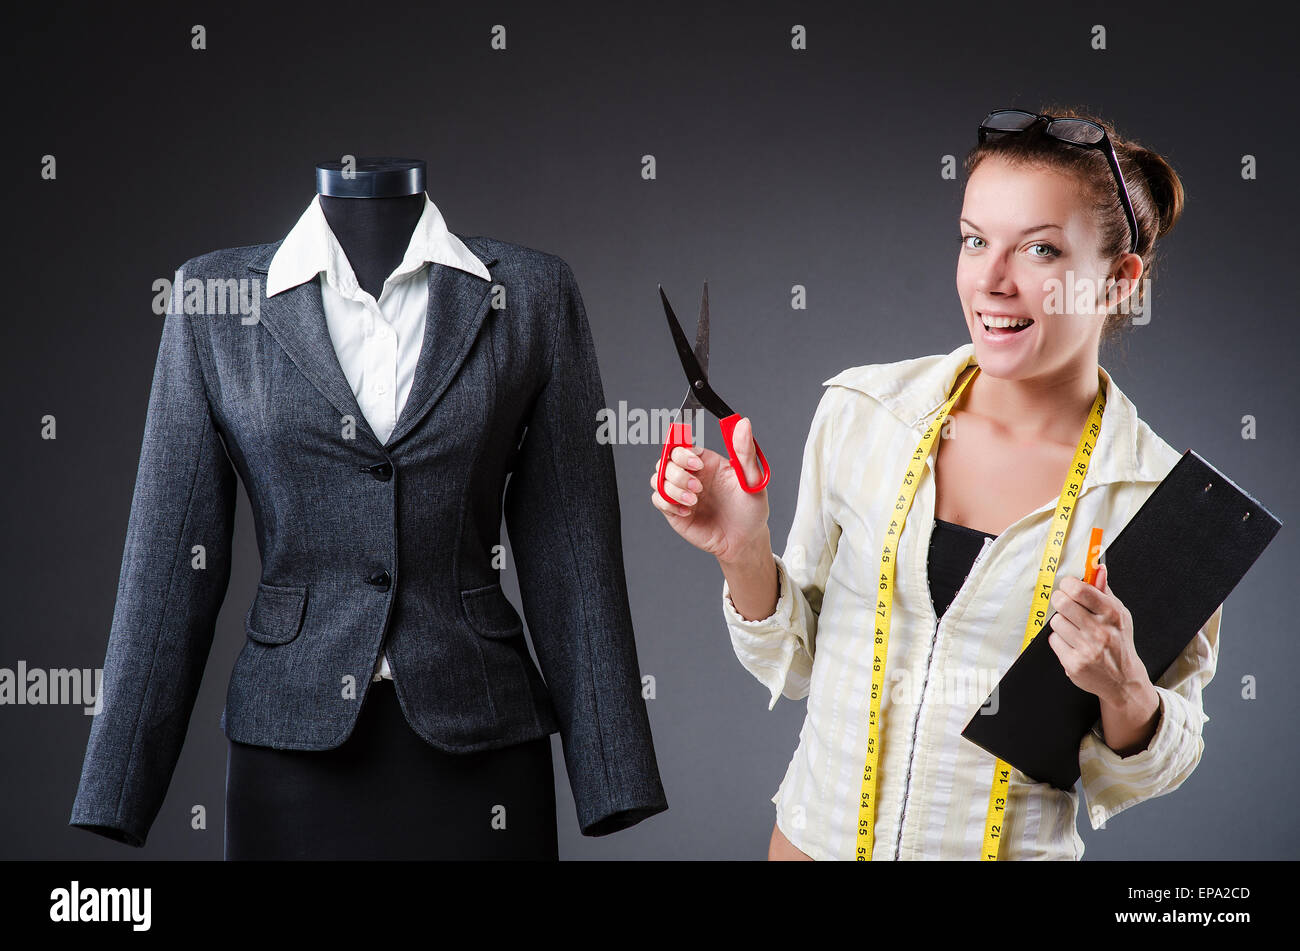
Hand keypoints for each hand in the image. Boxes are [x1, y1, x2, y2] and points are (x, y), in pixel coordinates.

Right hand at [649, 416, 769, 563]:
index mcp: (707, 462)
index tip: (697, 464)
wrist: (746, 540)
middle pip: (666, 460)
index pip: (683, 445)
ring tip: (694, 501)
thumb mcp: (753, 479)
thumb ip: (745, 451)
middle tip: (698, 488)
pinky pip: (658, 500)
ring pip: (658, 479)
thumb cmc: (751, 508)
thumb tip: (743, 422)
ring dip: (673, 488)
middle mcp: (691, 475)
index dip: (684, 452)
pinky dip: (668, 503)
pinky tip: (687, 511)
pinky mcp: (675, 511)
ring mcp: (681, 493)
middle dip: (678, 473)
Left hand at [1046, 564, 1152, 705]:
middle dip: (1060, 600)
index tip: (1069, 586)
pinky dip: (1060, 641)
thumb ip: (1104, 591)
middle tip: (1065, 603)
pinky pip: (1054, 640)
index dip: (1069, 584)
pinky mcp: (1074, 664)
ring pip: (1056, 621)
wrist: (1123, 680)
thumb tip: (1098, 568)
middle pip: (1062, 603)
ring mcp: (1086, 649)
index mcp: (1112, 614)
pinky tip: (1073, 645)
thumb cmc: (1119, 642)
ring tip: (1075, 630)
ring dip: (1062, 623)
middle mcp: (1100, 632)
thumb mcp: (1119, 614)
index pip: (1081, 591)